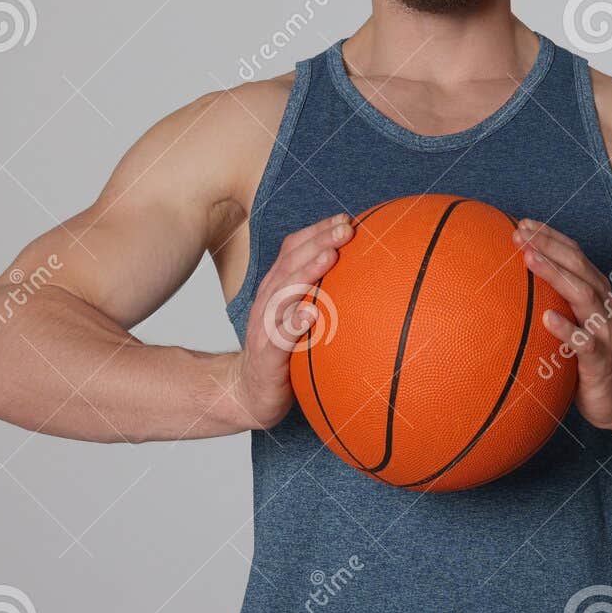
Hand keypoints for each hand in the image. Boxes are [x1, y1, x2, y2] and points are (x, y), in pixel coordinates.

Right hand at [232, 211, 354, 428]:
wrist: (248, 393)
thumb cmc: (282, 353)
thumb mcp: (301, 318)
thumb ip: (321, 296)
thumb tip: (364, 279)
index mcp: (277, 289)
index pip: (293, 250)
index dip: (316, 232)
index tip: (344, 219)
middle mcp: (269, 302)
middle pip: (290, 264)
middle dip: (318, 242)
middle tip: (345, 228)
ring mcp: (266, 328)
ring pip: (283, 293)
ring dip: (307, 273)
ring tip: (330, 257)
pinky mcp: (267, 356)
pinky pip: (280, 337)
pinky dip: (294, 324)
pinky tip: (311, 315)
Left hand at [511, 218, 611, 431]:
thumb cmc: (590, 355)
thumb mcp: (572, 321)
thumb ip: (552, 300)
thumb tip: (508, 285)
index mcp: (595, 292)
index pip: (574, 256)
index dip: (551, 237)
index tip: (523, 223)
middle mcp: (602, 306)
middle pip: (578, 267)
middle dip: (549, 247)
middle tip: (520, 234)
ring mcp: (603, 332)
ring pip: (582, 297)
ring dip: (555, 275)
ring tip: (530, 260)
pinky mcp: (600, 361)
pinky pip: (585, 343)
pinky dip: (567, 330)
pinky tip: (547, 319)